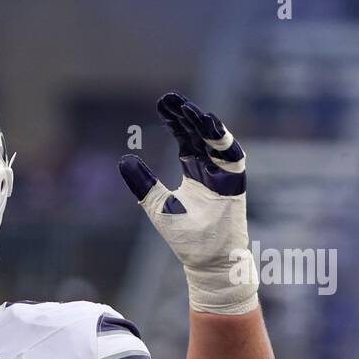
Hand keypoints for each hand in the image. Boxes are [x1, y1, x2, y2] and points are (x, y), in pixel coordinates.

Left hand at [119, 92, 257, 314]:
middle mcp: (211, 169)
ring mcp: (224, 175)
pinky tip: (208, 124)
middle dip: (185, 115)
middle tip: (169, 98)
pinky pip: (232, 156)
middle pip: (199, 133)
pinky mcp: (235, 184)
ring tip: (187, 108)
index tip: (162, 104)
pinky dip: (222, 139)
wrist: (207, 261)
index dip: (175, 120)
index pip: (185, 137)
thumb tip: (124, 159)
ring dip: (202, 123)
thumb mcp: (157, 205)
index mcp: (194, 171)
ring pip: (215, 140)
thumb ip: (142, 183)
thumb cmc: (185, 238)